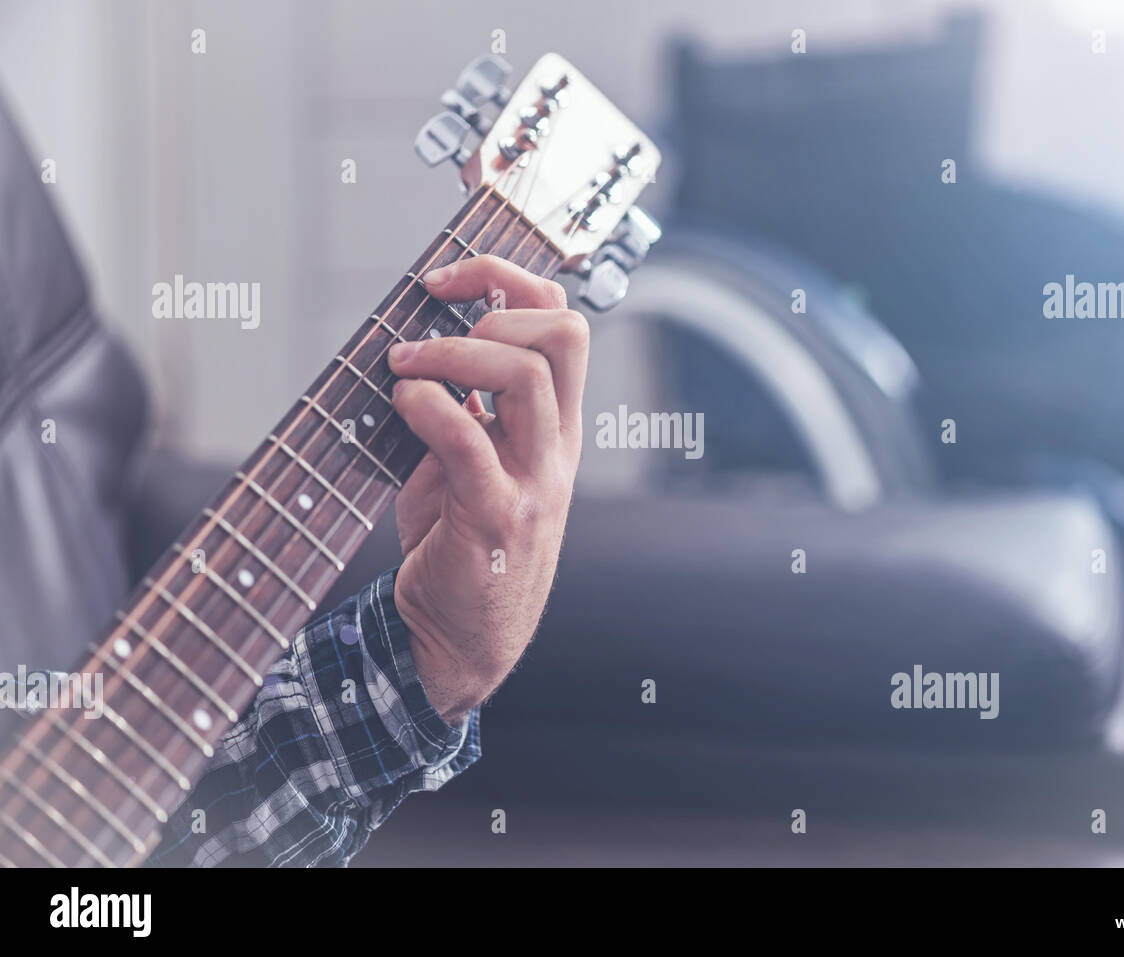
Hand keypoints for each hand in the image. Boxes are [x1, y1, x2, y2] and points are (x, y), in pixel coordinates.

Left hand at [386, 255, 587, 725]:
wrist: (458, 643)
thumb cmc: (459, 549)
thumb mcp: (471, 466)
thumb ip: (466, 410)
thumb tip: (425, 346)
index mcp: (555, 430)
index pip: (564, 326)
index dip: (509, 281)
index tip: (447, 281)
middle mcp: (557, 449)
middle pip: (564, 335)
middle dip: (493, 307)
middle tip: (430, 332)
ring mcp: (535, 482)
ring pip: (527, 377)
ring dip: (455, 354)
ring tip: (406, 369)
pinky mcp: (496, 516)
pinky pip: (468, 439)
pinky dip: (427, 406)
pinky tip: (400, 406)